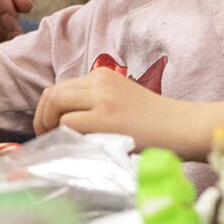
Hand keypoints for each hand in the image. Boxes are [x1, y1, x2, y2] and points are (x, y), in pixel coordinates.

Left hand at [33, 69, 223, 159]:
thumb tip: (63, 123)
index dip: (48, 110)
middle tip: (47, 138)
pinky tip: (75, 148)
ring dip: (48, 126)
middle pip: (51, 94)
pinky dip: (64, 137)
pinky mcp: (106, 119)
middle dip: (41, 118)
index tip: (51, 128)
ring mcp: (102, 99)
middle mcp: (99, 82)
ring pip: (55, 105)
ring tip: (57, 143)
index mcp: (102, 76)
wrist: (182, 127)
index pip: (60, 88)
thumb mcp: (121, 101)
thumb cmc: (155, 122)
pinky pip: (68, 124)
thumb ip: (95, 104)